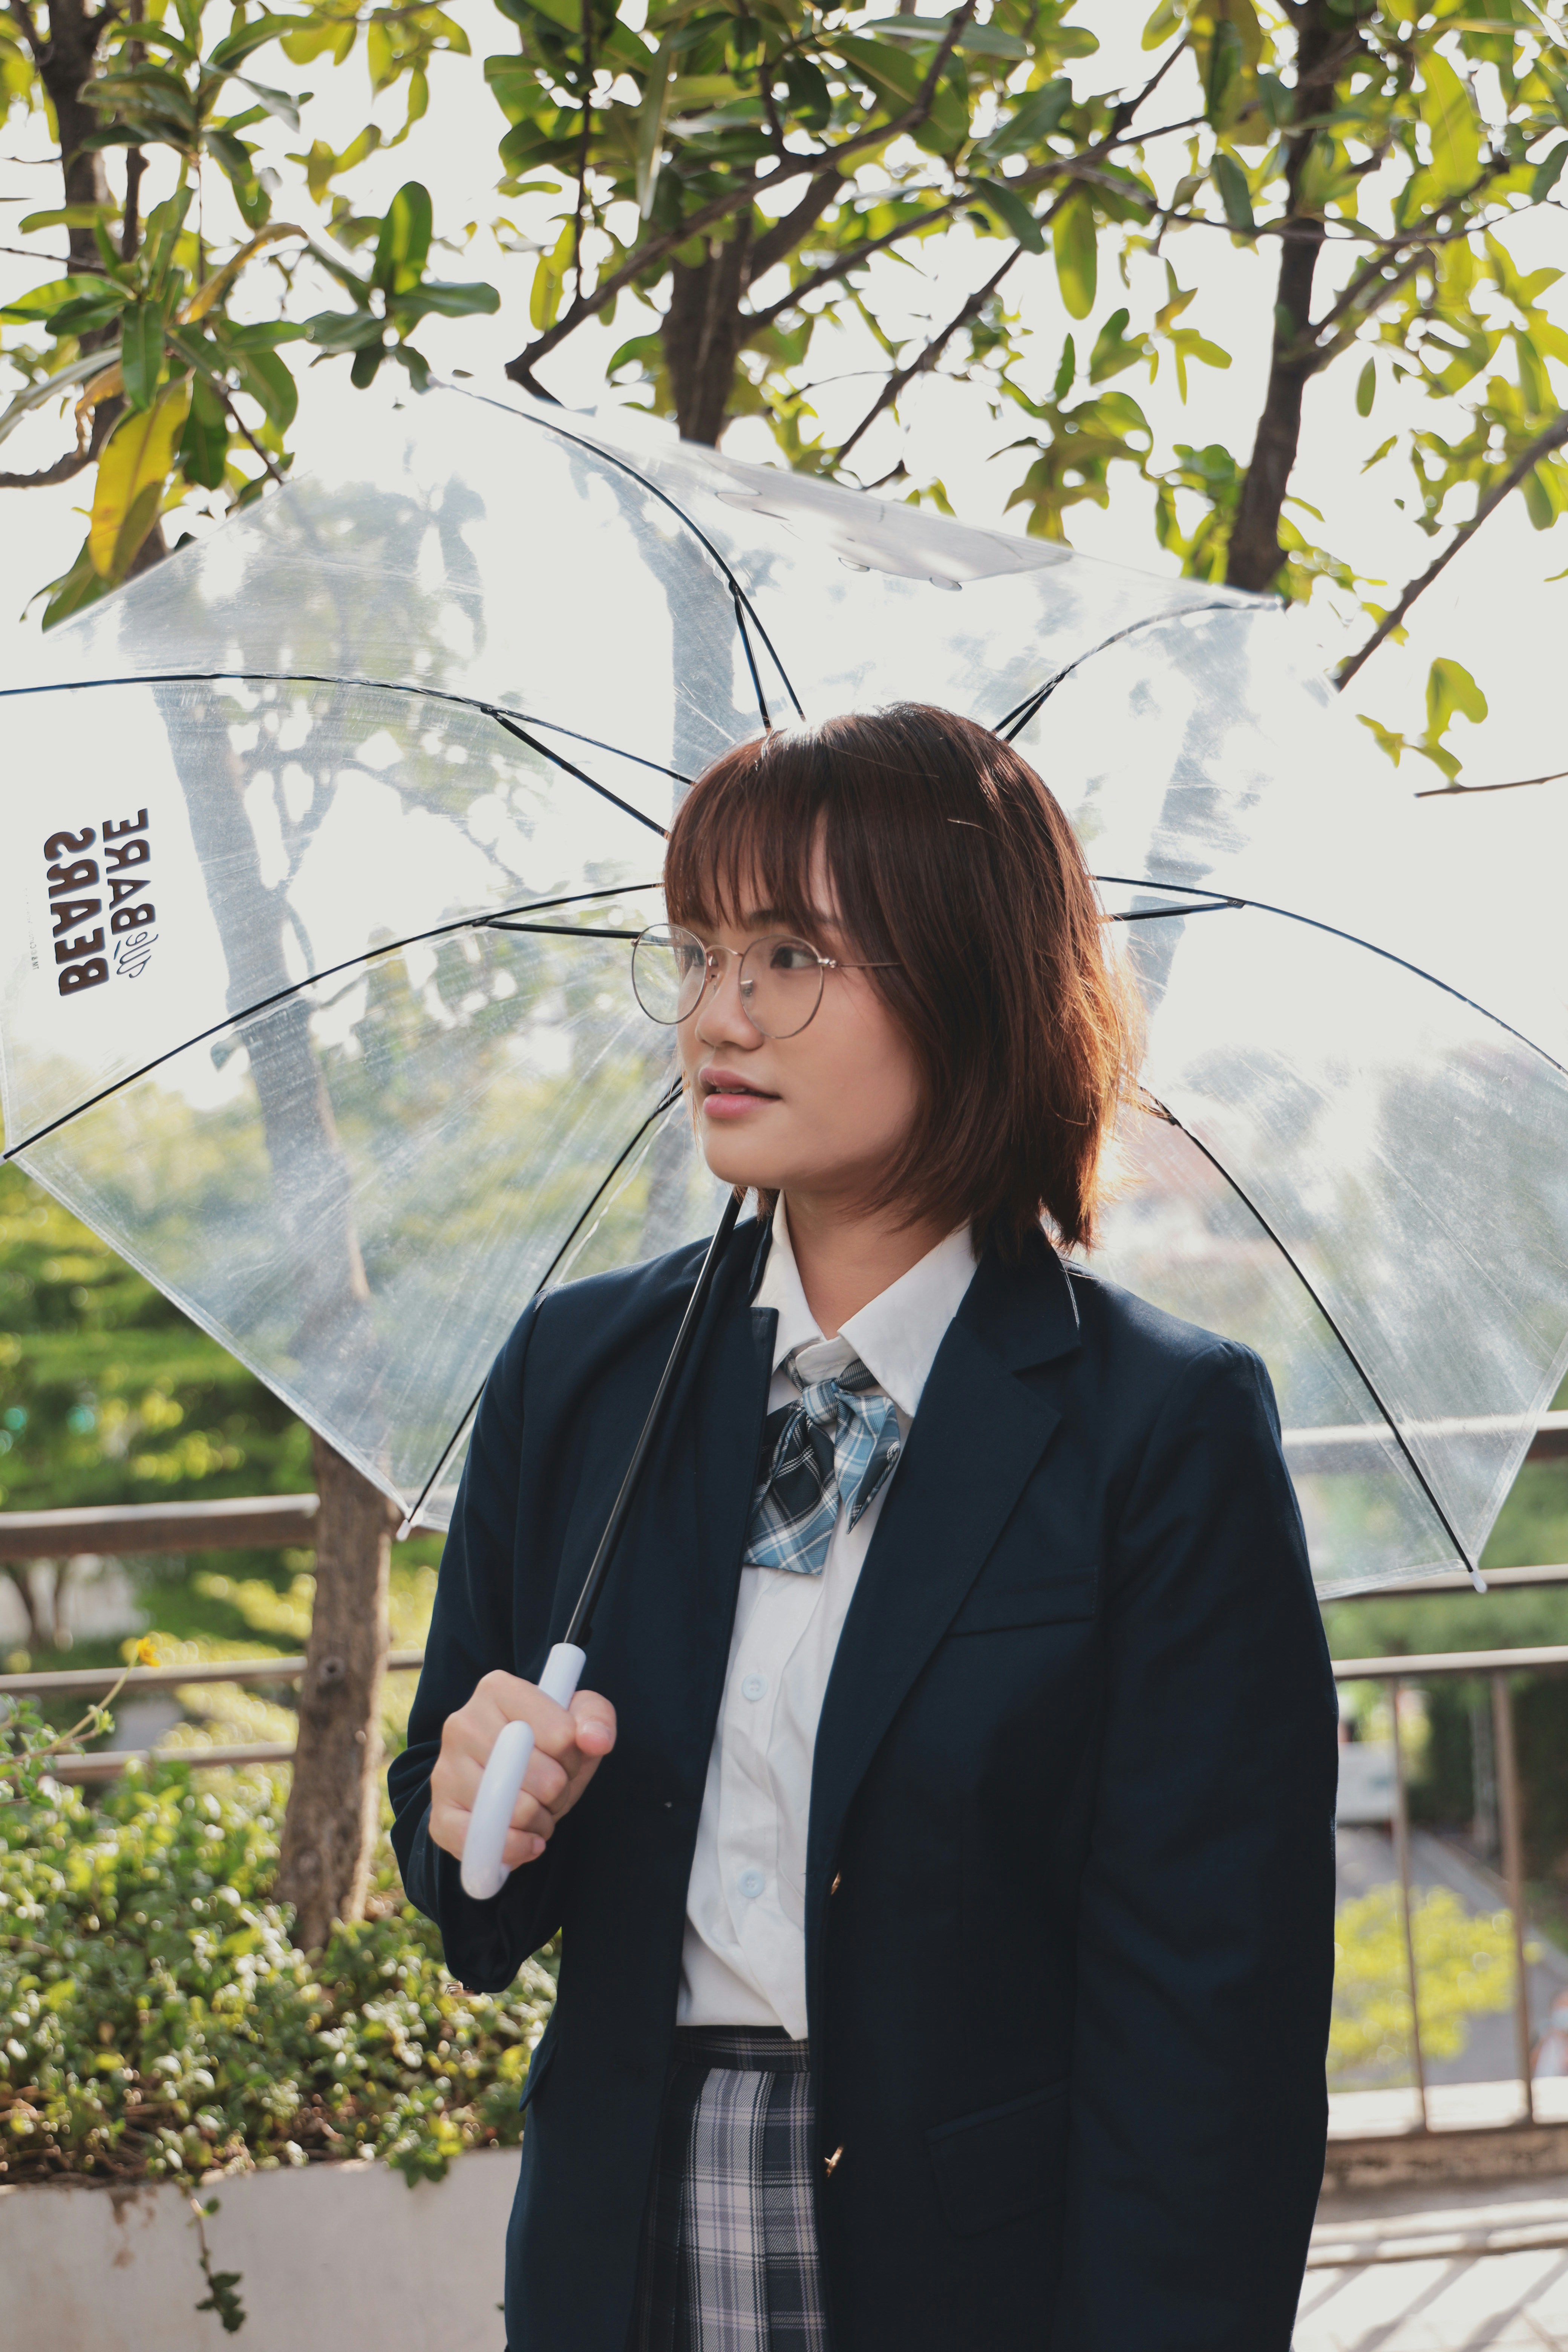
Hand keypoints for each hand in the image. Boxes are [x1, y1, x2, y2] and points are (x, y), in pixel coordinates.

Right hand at [428, 1671, 616, 1871]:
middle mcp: (463, 1723)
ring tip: (536, 1811)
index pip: (561, 1735)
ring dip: (541, 1822)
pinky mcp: (440, 1814)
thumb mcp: (579, 1719)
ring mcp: (446, 1770)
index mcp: (497, 1690)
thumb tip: (595, 1740)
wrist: (506, 1780)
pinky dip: (515, 1849)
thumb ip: (596, 1719)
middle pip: (544, 1777)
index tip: (564, 1755)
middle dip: (559, 1791)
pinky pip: (484, 1841)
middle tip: (550, 1788)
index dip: (574, 1756)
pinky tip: (525, 1841)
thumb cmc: (545, 1745)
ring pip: (519, 1812)